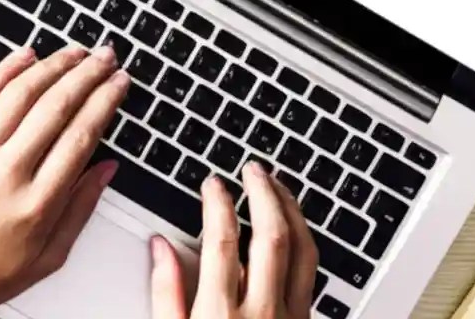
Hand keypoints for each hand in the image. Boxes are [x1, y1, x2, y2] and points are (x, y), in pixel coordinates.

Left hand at [0, 44, 128, 318]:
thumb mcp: (46, 258)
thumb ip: (81, 210)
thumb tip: (106, 169)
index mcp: (37, 204)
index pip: (82, 136)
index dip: (106, 101)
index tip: (120, 84)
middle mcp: (6, 173)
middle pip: (57, 106)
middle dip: (89, 74)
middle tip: (106, 58)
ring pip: (21, 92)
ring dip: (54, 64)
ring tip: (75, 52)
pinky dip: (6, 68)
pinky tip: (26, 56)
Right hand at [150, 162, 318, 318]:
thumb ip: (166, 293)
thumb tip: (161, 247)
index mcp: (219, 314)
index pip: (222, 242)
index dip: (218, 204)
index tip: (213, 185)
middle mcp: (262, 311)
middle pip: (271, 236)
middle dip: (263, 194)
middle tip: (253, 169)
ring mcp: (291, 317)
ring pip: (302, 249)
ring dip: (291, 210)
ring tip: (278, 186)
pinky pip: (312, 271)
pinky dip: (304, 238)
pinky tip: (294, 225)